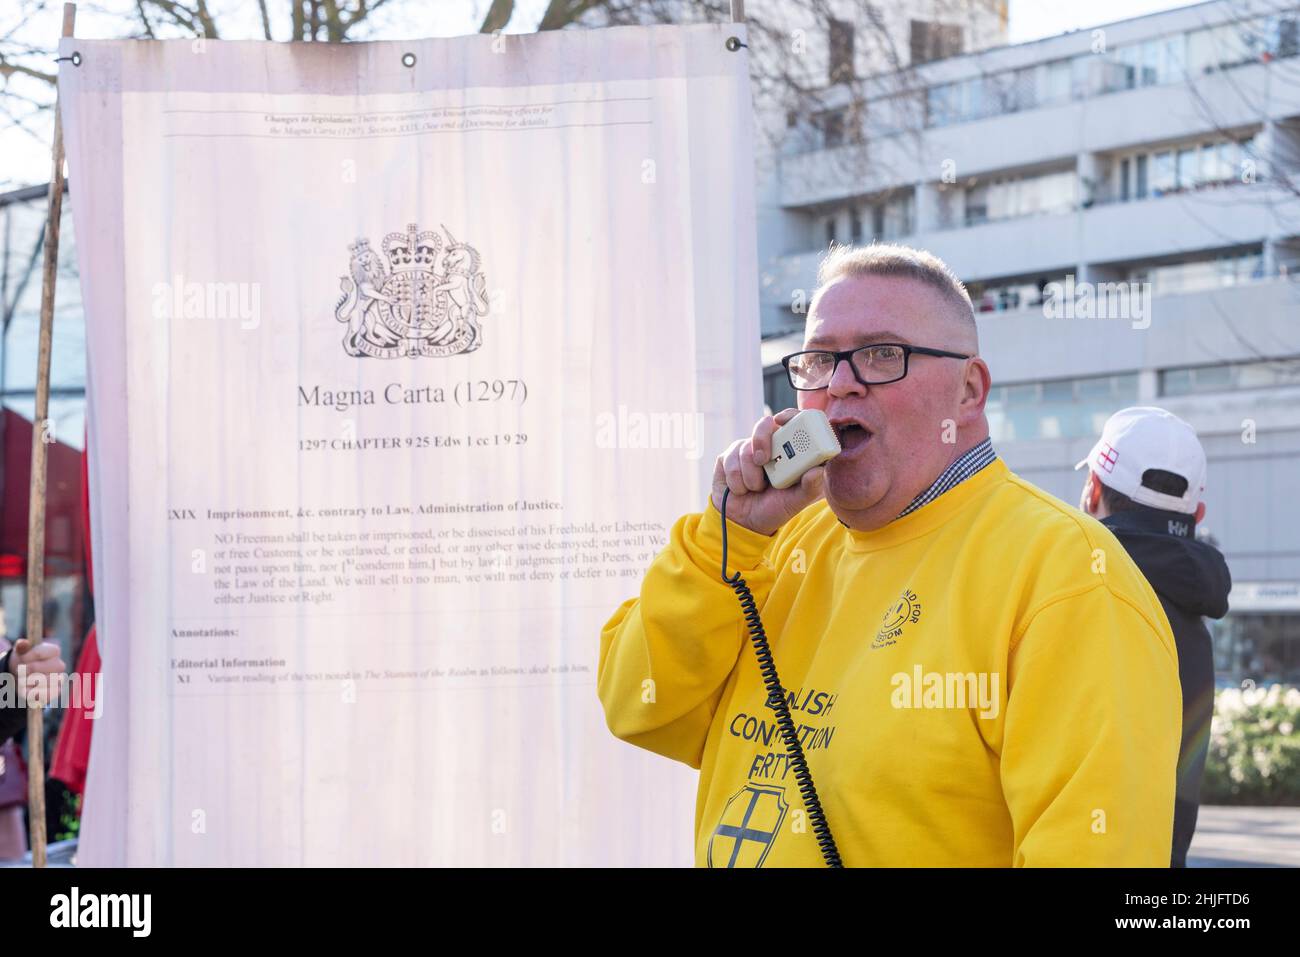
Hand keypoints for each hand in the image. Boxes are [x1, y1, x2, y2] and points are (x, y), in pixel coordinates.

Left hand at [7, 638, 65, 705]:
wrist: (26, 675)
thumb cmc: (25, 660)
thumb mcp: (22, 651)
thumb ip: (22, 646)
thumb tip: (23, 643)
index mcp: (54, 651)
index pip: (37, 653)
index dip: (25, 657)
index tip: (21, 659)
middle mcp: (60, 665)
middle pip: (35, 668)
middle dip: (23, 670)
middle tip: (21, 670)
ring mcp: (59, 679)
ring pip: (37, 682)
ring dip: (25, 682)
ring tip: (24, 679)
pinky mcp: (56, 691)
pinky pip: (43, 694)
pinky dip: (32, 692)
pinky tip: (29, 688)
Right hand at [710, 408, 826, 535]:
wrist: (744, 523)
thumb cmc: (774, 508)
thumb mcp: (795, 502)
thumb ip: (809, 487)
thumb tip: (818, 470)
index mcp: (789, 451)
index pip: (792, 423)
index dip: (789, 415)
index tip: (782, 420)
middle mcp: (768, 446)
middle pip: (765, 425)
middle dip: (761, 439)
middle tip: (762, 460)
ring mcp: (747, 450)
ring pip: (745, 447)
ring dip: (750, 475)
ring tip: (756, 489)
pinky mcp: (728, 458)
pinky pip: (730, 460)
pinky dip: (736, 480)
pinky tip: (740, 489)